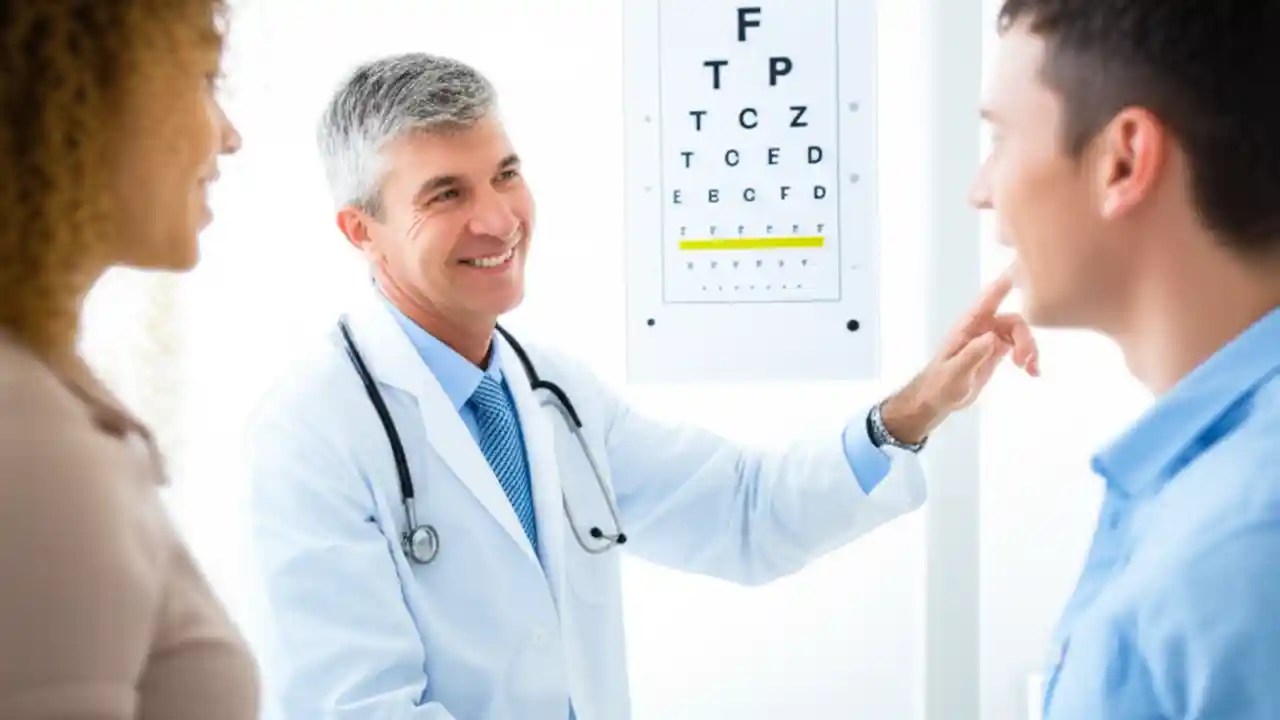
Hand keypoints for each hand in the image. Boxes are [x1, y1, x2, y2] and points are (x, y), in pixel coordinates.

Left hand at [880, 267, 1038, 443]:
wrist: (936, 399)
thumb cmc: (939, 384)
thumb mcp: (954, 372)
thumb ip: (972, 355)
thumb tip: (992, 337)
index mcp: (968, 325)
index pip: (990, 298)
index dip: (1007, 282)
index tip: (1024, 268)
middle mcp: (981, 327)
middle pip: (1014, 320)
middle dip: (1025, 338)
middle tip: (1025, 361)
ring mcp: (990, 339)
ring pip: (1020, 334)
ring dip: (1030, 349)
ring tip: (1030, 369)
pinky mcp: (996, 352)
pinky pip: (1019, 348)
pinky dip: (1029, 358)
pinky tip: (1033, 372)